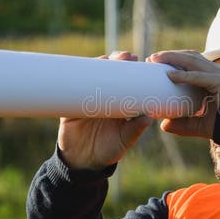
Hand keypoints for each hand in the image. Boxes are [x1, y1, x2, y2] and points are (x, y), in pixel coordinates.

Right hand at [58, 51, 152, 170]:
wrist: (82, 162)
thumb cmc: (108, 151)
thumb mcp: (123, 141)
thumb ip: (134, 130)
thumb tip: (148, 117)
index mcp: (120, 103)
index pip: (127, 81)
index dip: (131, 69)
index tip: (137, 60)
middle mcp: (105, 97)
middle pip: (111, 73)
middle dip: (118, 61)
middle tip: (125, 56)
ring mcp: (88, 97)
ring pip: (93, 75)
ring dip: (100, 63)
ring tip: (107, 59)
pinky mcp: (71, 104)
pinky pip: (73, 86)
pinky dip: (76, 76)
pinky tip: (82, 67)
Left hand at [147, 50, 219, 138]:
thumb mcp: (200, 125)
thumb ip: (183, 124)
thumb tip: (163, 125)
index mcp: (215, 77)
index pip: (193, 61)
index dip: (174, 58)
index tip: (155, 61)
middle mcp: (219, 73)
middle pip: (192, 57)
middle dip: (171, 55)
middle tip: (152, 58)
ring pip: (195, 61)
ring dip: (174, 58)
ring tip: (157, 60)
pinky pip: (200, 77)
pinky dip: (185, 76)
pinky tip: (170, 76)